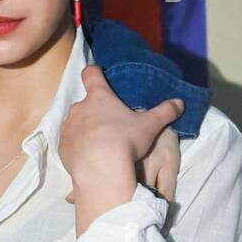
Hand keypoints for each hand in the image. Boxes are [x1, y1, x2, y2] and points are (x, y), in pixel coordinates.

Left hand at [60, 67, 183, 233]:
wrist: (101, 170)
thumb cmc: (125, 141)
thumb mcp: (150, 126)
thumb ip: (165, 112)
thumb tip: (180, 102)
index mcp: (98, 97)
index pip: (91, 74)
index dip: (95, 72)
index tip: (99, 73)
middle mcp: (78, 108)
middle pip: (86, 103)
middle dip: (96, 110)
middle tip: (111, 122)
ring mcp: (68, 127)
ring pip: (76, 123)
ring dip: (86, 128)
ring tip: (101, 142)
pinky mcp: (62, 146)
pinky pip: (70, 142)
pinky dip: (79, 146)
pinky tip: (91, 156)